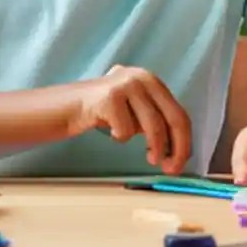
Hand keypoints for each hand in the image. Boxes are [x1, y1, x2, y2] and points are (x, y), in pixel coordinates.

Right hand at [71, 65, 191, 174]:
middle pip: (174, 118)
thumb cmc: (102, 113)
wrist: (62, 107)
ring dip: (155, 148)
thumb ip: (156, 121)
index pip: (179, 113)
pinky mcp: (109, 97)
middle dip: (177, 147)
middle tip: (172, 168)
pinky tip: (109, 131)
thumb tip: (181, 151)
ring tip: (150, 159)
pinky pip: (126, 129)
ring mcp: (127, 85)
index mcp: (153, 81)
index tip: (182, 162)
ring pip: (154, 125)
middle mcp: (143, 78)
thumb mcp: (134, 110)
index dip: (184, 140)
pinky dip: (121, 138)